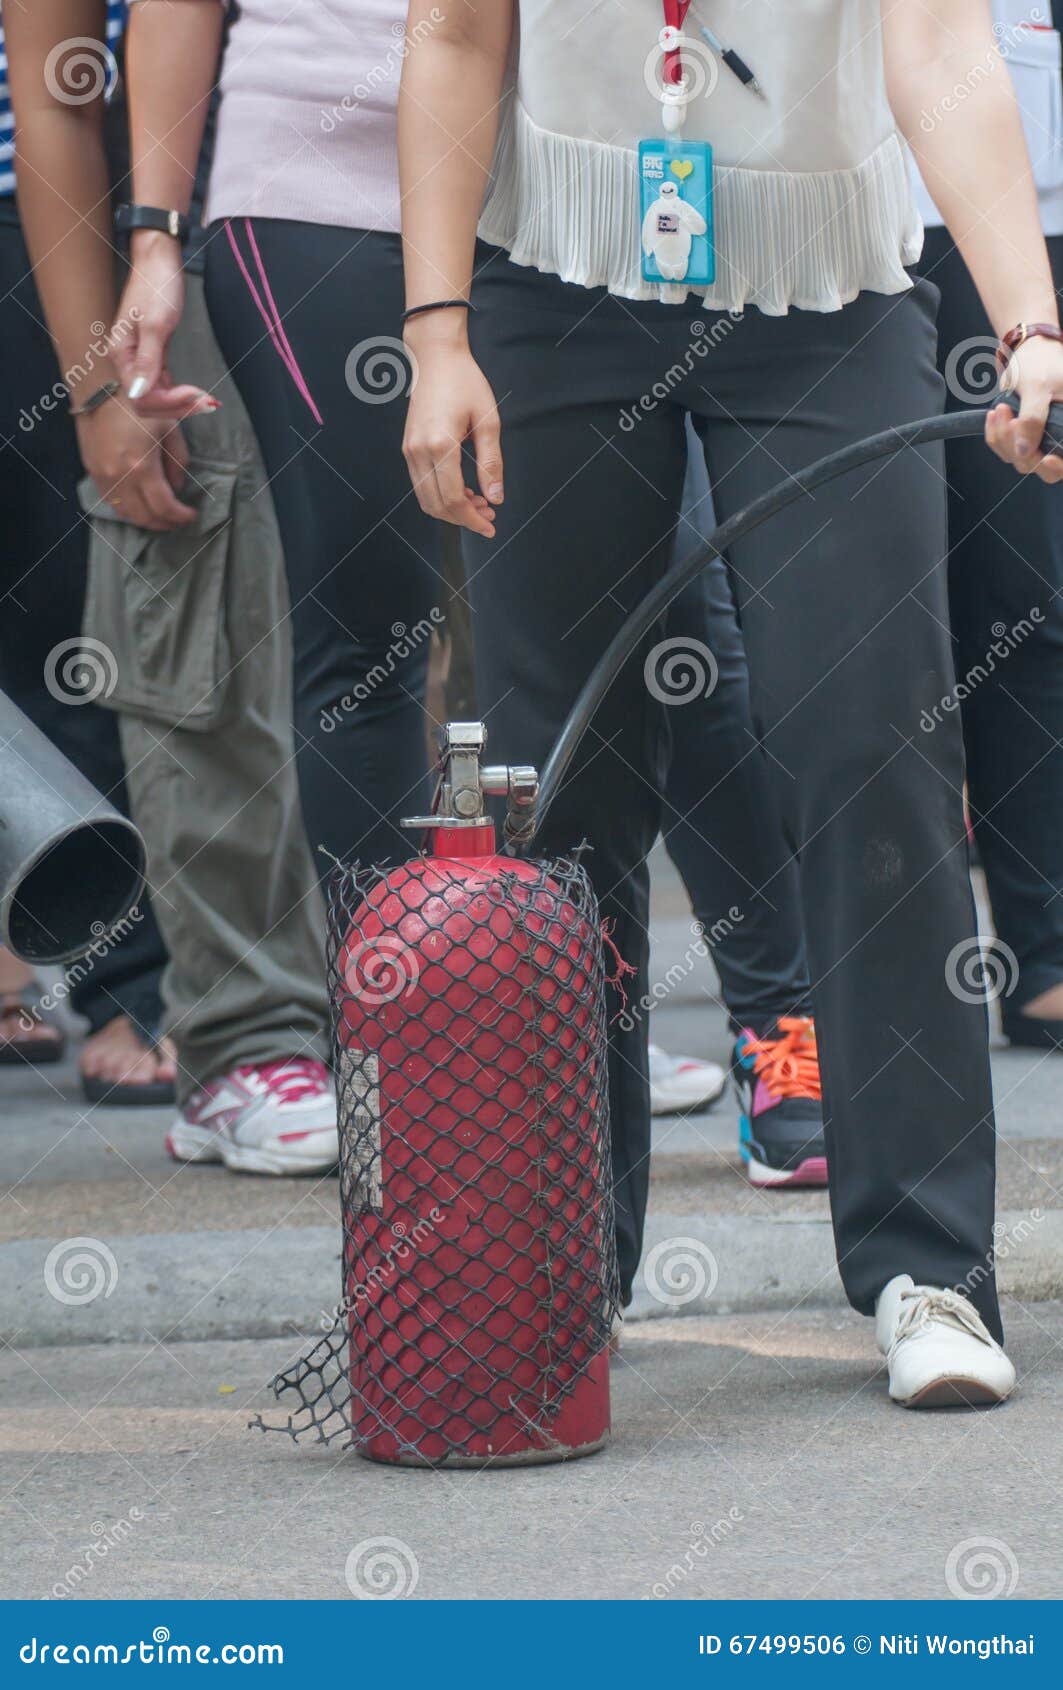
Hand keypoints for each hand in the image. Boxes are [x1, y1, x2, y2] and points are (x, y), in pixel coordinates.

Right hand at [75, 398, 194, 530]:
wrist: (98, 390)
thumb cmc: (138, 405)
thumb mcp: (169, 428)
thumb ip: (178, 461)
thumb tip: (177, 487)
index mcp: (142, 467)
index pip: (164, 507)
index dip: (180, 516)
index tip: (191, 515)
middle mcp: (120, 478)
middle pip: (144, 517)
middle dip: (164, 523)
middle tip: (177, 520)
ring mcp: (103, 477)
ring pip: (125, 514)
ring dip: (145, 520)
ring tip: (160, 516)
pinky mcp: (92, 472)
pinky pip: (111, 501)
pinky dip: (128, 509)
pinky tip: (139, 504)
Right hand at [112, 232, 215, 418]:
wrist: (159, 260)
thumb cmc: (158, 286)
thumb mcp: (156, 324)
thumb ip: (148, 361)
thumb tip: (138, 393)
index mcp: (122, 354)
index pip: (142, 396)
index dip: (170, 402)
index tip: (198, 394)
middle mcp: (126, 360)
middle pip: (147, 402)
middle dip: (177, 407)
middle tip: (208, 403)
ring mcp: (138, 358)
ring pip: (155, 396)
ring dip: (179, 403)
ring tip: (206, 400)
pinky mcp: (151, 354)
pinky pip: (160, 384)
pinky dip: (177, 392)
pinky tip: (193, 391)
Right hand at [402, 322, 502, 537]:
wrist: (435, 358)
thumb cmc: (464, 381)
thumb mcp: (488, 421)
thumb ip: (492, 463)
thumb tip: (495, 497)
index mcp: (440, 445)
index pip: (453, 499)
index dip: (472, 519)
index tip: (490, 526)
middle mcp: (419, 451)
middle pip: (436, 505)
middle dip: (463, 518)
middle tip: (488, 516)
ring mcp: (409, 451)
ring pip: (426, 498)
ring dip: (451, 509)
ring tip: (478, 502)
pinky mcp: (408, 448)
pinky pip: (421, 484)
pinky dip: (441, 495)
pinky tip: (462, 489)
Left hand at [986, 335, 1062, 484]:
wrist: (1027, 352)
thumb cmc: (1041, 363)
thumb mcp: (1038, 388)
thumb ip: (1033, 420)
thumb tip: (1025, 451)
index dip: (1056, 466)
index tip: (1045, 458)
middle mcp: (1059, 437)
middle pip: (1040, 465)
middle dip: (1020, 447)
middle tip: (1013, 420)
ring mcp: (1040, 439)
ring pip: (1019, 458)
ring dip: (1004, 437)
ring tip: (1001, 410)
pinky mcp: (1022, 437)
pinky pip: (1005, 448)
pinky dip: (996, 434)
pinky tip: (995, 415)